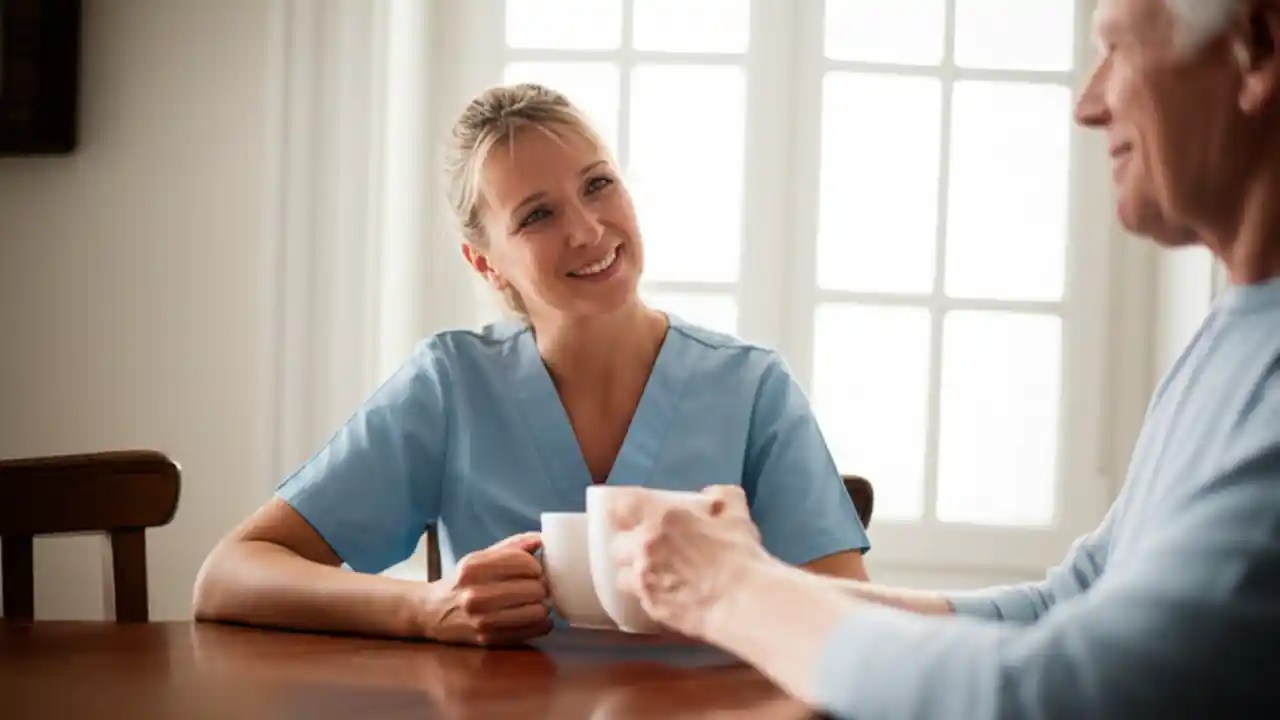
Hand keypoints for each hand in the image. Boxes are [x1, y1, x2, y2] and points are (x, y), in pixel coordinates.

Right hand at [420, 532, 552, 645]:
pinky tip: (533, 616)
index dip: (535, 565)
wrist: (433, 612)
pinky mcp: (491, 640)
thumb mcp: (481, 557)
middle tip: (535, 586)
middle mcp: (476, 595)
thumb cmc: (464, 581)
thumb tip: (542, 538)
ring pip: (538, 611)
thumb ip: (513, 546)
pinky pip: (535, 630)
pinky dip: (542, 623)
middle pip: (535, 588)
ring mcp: (482, 620)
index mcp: (474, 567)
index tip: (532, 569)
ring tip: (533, 602)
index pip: (525, 563)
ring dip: (541, 605)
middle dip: (540, 586)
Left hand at [609, 485, 768, 639]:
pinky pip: (637, 600)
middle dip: (627, 545)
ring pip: (620, 576)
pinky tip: (664, 597)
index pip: (623, 505)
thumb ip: (724, 498)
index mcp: (662, 518)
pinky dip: (647, 596)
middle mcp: (644, 547)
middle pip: (617, 545)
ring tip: (650, 577)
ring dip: (632, 574)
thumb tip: (713, 495)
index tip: (625, 511)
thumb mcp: (737, 516)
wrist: (742, 602)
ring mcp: (644, 580)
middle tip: (643, 548)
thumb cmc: (739, 555)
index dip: (621, 508)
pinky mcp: (650, 608)